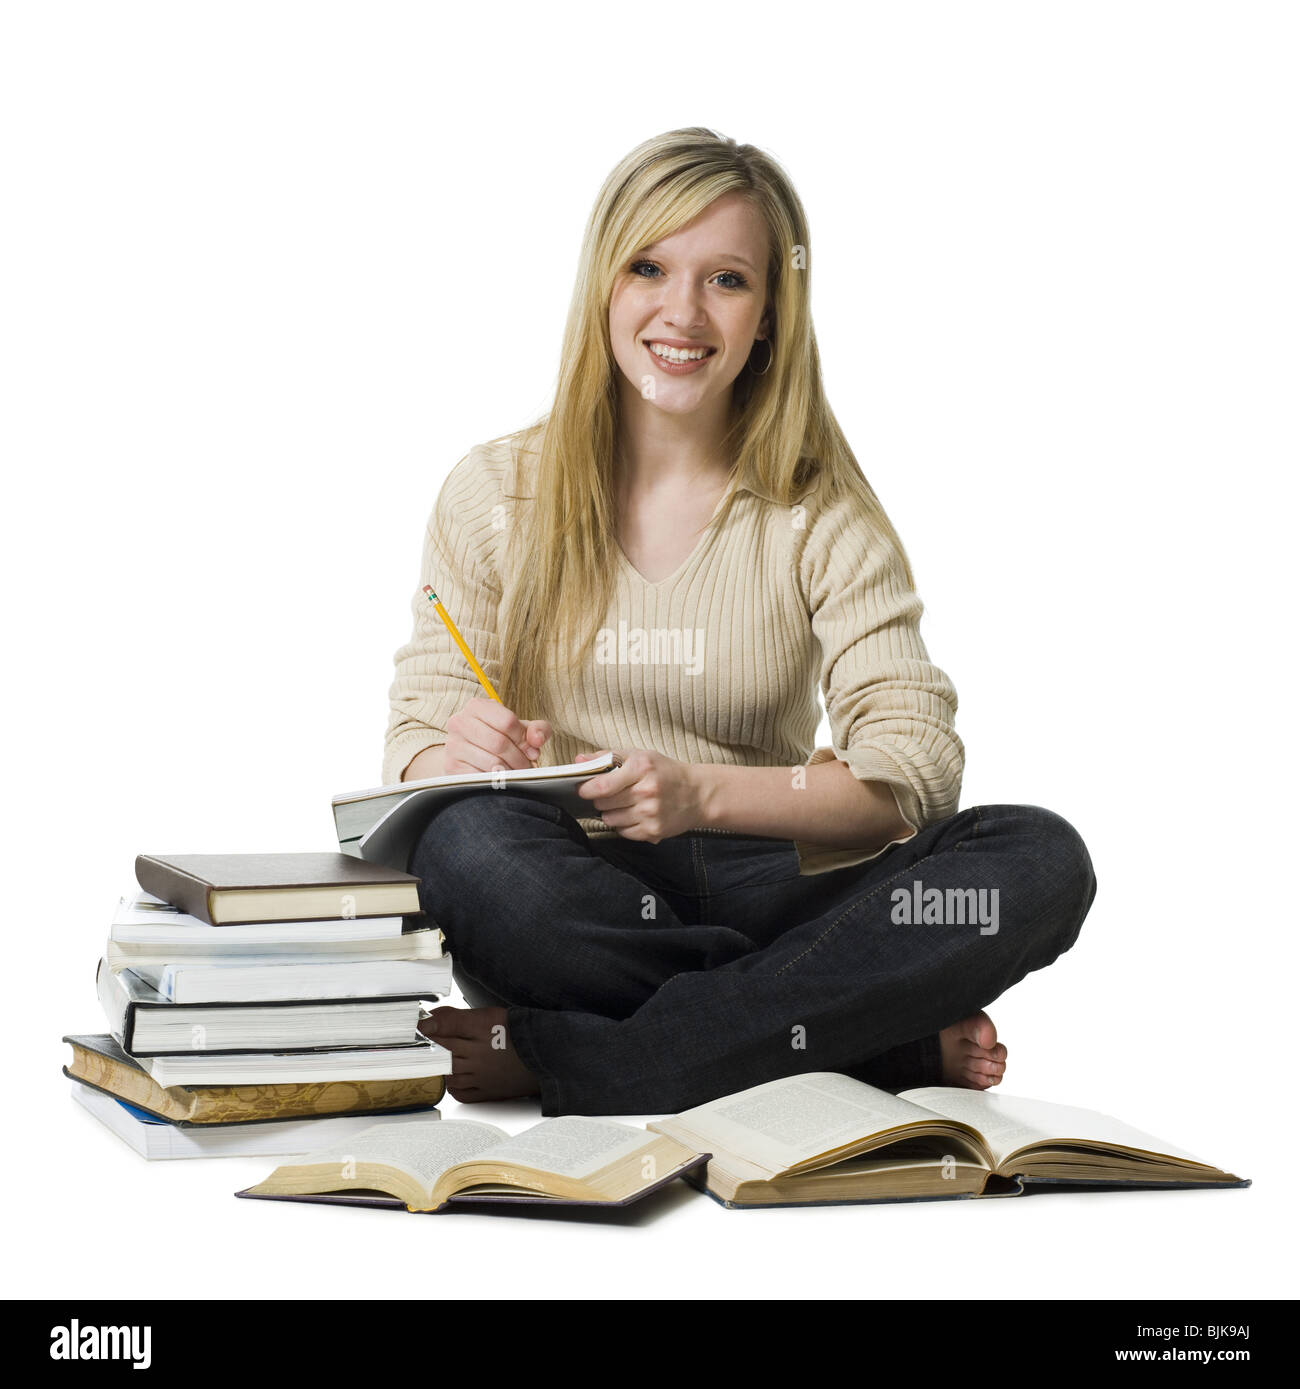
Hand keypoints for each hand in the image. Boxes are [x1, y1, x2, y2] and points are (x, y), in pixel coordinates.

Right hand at [444, 697, 551, 774]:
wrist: (468, 755)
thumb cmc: (498, 738)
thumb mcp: (519, 729)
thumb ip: (537, 729)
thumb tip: (537, 739)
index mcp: (477, 706)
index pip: (507, 721)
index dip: (524, 738)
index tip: (530, 749)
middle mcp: (460, 722)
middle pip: (499, 743)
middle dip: (519, 759)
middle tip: (527, 767)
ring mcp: (453, 745)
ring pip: (491, 762)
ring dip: (510, 772)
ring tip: (516, 773)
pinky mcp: (451, 767)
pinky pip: (480, 777)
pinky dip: (495, 781)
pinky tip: (500, 779)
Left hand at [573, 747, 709, 842]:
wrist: (698, 794)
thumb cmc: (666, 772)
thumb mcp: (640, 756)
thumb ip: (607, 757)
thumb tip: (578, 760)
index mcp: (642, 768)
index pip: (602, 785)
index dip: (586, 789)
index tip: (582, 789)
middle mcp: (646, 791)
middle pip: (603, 803)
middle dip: (601, 800)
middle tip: (610, 795)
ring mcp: (650, 813)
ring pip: (610, 820)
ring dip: (611, 813)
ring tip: (625, 804)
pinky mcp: (653, 831)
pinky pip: (623, 832)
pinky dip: (624, 825)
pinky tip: (635, 815)